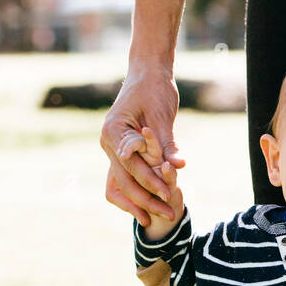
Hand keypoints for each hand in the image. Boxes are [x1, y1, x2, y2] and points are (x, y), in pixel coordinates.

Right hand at [101, 67, 184, 225]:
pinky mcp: (122, 149)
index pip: (131, 165)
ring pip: (125, 180)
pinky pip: (128, 174)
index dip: (151, 182)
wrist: (147, 72)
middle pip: (125, 178)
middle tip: (172, 212)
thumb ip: (167, 143)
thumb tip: (178, 166)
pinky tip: (156, 203)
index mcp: (113, 131)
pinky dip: (141, 189)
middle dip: (148, 198)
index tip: (170, 195)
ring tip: (166, 213)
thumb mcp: (163, 116)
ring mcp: (112, 146)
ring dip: (144, 198)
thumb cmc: (155, 88)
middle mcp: (108, 141)